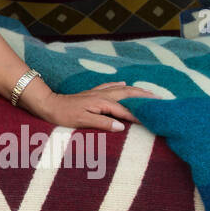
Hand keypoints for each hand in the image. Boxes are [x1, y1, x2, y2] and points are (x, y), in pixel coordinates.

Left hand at [27, 81, 152, 130]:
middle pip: (128, 94)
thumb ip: (103, 123)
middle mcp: (102, 95)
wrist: (49, 105)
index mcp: (102, 102)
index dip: (139, 116)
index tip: (153, 120)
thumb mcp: (83, 121)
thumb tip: (122, 126)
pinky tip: (123, 84)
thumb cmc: (65, 115)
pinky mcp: (92, 93)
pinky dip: (120, 86)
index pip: (125, 110)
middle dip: (144, 96)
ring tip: (149, 92)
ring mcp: (97, 92)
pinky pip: (110, 87)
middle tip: (160, 99)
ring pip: (121, 90)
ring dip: (136, 90)